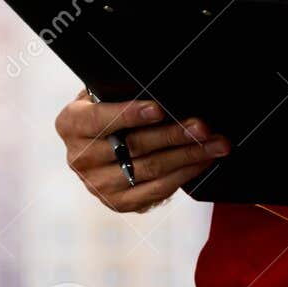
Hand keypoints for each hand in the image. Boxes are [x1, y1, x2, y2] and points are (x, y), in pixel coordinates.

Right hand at [54, 90, 230, 212]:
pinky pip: (156, 190)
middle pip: (133, 146)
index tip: (159, 109)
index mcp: (71, 123)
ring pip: (150, 170)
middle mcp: (79, 157)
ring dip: (189, 156)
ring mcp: (97, 184)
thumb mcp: (107, 92)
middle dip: (174, 135)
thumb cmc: (111, 107)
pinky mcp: (118, 202)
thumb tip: (161, 84)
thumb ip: (123, 89)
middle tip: (204, 126)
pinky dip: (184, 174)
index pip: (99, 119)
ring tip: (216, 144)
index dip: (129, 114)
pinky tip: (204, 161)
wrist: (102, 141)